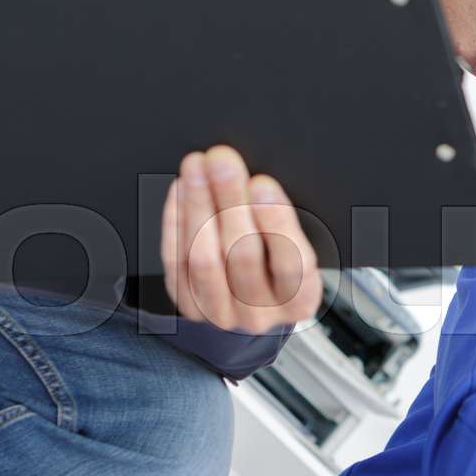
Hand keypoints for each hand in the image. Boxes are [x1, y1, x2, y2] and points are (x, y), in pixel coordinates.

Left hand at [160, 145, 321, 333]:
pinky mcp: (189, 306)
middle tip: (222, 160)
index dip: (276, 222)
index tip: (262, 183)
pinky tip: (182, 191)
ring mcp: (221, 314)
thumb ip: (282, 221)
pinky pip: (176, 261)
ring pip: (204, 258)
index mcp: (299, 300)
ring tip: (197, 168)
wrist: (252, 306)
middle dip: (231, 200)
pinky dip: (176, 220)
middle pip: (243, 254)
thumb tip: (253, 179)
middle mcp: (261, 314)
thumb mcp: (297, 248)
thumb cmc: (279, 267)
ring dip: (198, 205)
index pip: (291, 264)